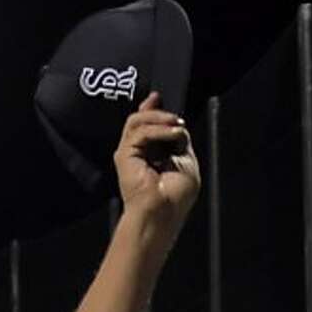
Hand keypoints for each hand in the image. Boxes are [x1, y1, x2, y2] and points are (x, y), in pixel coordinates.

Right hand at [115, 93, 199, 228]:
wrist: (162, 213)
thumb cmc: (175, 197)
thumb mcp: (186, 161)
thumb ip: (179, 140)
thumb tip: (177, 124)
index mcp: (152, 153)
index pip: (149, 124)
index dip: (154, 109)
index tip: (160, 98)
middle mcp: (138, 151)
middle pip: (141, 118)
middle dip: (157, 111)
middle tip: (176, 118)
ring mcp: (130, 152)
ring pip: (137, 120)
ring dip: (160, 118)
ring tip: (175, 125)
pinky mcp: (124, 154)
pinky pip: (139, 131)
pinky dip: (158, 129)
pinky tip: (171, 133)